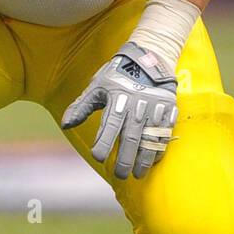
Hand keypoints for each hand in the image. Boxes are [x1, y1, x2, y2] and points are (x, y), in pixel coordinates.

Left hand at [61, 41, 177, 178]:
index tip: (98, 157)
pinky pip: (163, 135)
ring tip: (137, 175)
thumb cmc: (118, 74)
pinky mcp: (167, 112)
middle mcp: (137, 107)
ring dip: (142, 161)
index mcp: (118, 101)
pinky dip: (157, 151)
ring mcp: (154, 110)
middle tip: (120, 174)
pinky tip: (151, 162)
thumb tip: (65, 124)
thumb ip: (81, 107)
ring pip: (148, 141)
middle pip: (130, 139)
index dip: (102, 145)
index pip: (109, 128)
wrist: (149, 59)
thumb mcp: (97, 87)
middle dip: (124, 160)